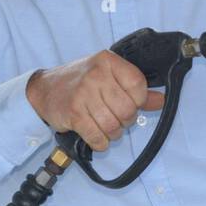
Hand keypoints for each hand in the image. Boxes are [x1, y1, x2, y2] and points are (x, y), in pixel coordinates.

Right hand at [25, 51, 164, 151]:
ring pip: (114, 126)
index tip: (131, 103)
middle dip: (125, 120)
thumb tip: (161, 101)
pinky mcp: (73, 114)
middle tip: (115, 117)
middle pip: (128, 109)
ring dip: (113, 133)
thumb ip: (136, 88)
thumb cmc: (80, 81)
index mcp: (109, 62)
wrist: (44, 89)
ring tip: (105, 126)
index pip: (138, 85)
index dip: (139, 100)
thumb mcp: (109, 76)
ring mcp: (83, 94)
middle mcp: (96, 75)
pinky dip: (101, 143)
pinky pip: (98, 137)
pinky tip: (96, 136)